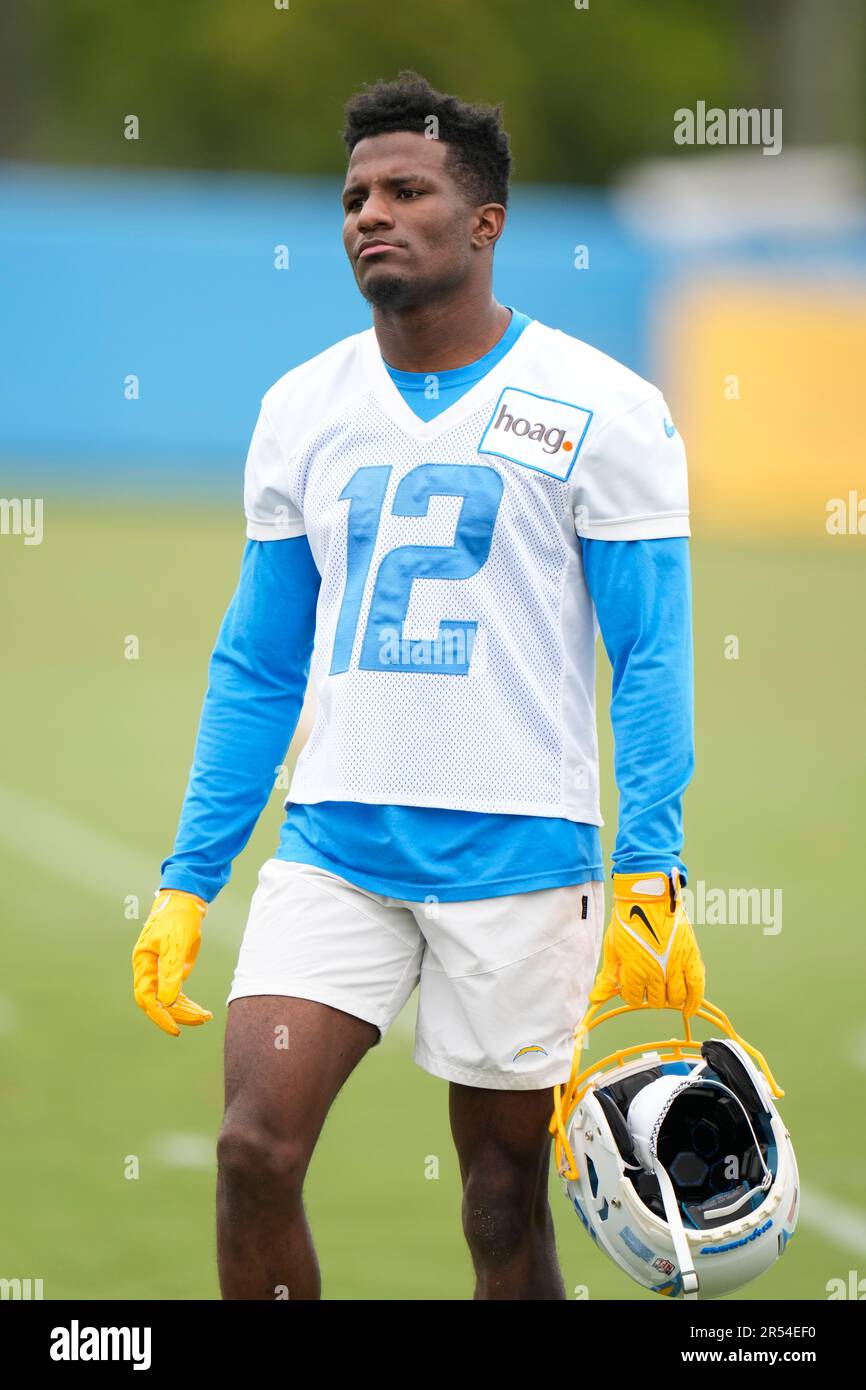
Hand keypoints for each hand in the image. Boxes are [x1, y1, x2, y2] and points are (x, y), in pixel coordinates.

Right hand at [132, 889, 212, 1035]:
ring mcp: (159, 972)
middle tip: (201, 1019)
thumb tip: (166, 1002)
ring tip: (206, 1016)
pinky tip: (202, 1011)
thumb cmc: (177, 920)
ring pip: (169, 1001)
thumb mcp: (176, 945)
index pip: (146, 998)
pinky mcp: (172, 971)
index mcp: (143, 964)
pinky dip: (188, 1003)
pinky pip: (176, 994)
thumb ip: (170, 973)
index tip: (175, 1028)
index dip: (159, 1015)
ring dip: (186, 1011)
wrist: (185, 903)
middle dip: (178, 1014)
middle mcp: (148, 970)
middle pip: (157, 1002)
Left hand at [590, 869, 704, 1016]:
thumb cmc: (627, 920)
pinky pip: (697, 988)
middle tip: (648, 982)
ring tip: (664, 987)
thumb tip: (595, 999)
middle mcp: (656, 971)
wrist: (648, 896)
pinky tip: (687, 1009)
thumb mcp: (613, 948)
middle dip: (650, 995)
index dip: (631, 993)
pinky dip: (694, 1002)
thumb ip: (608, 976)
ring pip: (675, 998)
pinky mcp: (691, 958)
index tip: (631, 984)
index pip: (634, 998)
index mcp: (635, 969)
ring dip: (668, 997)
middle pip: (656, 1001)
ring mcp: (676, 965)